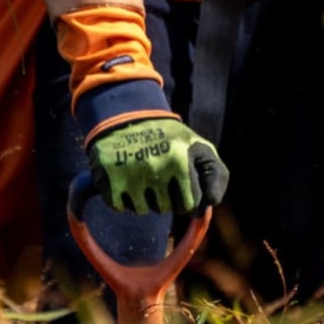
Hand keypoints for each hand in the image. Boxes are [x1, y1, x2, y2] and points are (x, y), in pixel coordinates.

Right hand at [86, 116, 228, 214]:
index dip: (186, 196)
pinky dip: (122, 197)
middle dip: (165, 196)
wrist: (127, 114)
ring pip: (142, 210)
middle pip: (165, 209)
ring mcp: (129, 174)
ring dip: (143, 198)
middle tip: (159, 173)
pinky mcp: (106, 177)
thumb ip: (216, 175)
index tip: (181, 181)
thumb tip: (211, 204)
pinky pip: (119, 206)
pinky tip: (125, 176)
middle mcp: (154, 168)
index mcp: (180, 159)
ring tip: (142, 172)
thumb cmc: (169, 138)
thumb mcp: (198, 147)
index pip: (189, 205)